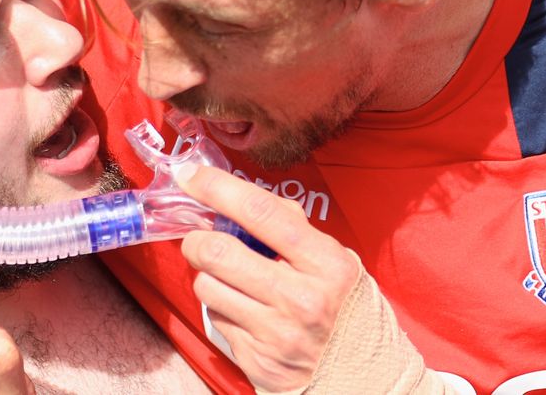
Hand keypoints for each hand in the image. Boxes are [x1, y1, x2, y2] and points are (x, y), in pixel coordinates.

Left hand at [175, 164, 361, 392]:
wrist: (355, 369)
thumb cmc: (335, 299)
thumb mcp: (328, 256)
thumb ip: (287, 224)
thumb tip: (231, 195)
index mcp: (325, 263)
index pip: (259, 212)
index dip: (217, 188)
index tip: (190, 176)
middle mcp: (302, 299)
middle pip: (218, 252)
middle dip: (196, 240)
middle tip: (198, 239)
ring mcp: (278, 333)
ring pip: (207, 286)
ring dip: (207, 277)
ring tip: (229, 278)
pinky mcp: (257, 359)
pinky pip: (215, 319)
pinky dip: (221, 308)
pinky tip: (242, 309)